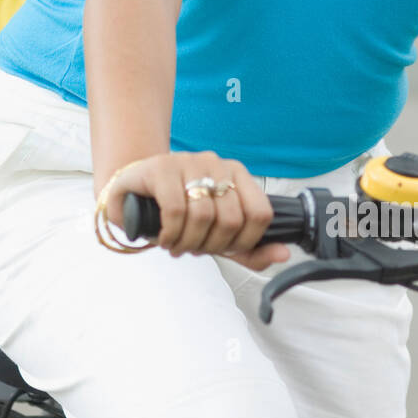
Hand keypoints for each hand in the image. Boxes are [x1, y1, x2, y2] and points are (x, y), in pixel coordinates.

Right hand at [98, 151, 287, 269]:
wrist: (133, 190)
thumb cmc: (179, 212)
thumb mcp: (216, 234)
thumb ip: (250, 249)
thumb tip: (284, 255)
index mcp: (237, 174)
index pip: (260, 214)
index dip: (243, 242)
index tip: (222, 249)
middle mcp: (216, 163)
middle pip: (231, 219)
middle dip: (211, 246)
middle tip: (193, 250)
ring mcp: (188, 161)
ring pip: (204, 216)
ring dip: (188, 243)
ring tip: (176, 246)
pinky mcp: (161, 168)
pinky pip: (176, 210)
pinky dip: (171, 234)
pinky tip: (164, 238)